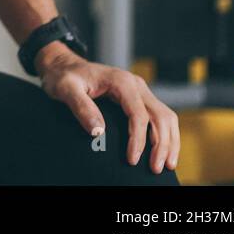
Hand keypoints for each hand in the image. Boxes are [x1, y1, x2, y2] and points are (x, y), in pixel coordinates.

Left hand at [35, 45, 179, 172]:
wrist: (64, 65)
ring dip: (170, 141)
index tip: (132, 159)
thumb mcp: (65, 89)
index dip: (138, 139)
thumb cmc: (63, 76)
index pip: (139, 114)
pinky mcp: (139, 98)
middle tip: (155, 168)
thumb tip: (98, 131)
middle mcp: (136, 84)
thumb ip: (81, 107)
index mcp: (121, 81)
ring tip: (167, 164)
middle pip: (160, 116)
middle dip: (162, 144)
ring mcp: (139, 90)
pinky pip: (159, 116)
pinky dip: (166, 134)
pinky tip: (163, 151)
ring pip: (166, 116)